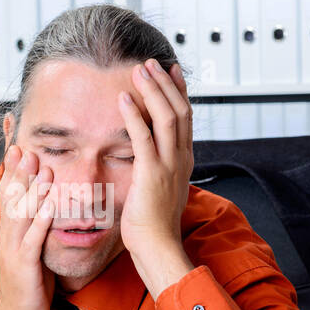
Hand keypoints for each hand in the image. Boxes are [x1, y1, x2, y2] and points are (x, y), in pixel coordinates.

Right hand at [0, 145, 55, 309]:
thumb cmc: (29, 285)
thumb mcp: (30, 251)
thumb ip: (36, 228)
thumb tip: (48, 206)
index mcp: (10, 232)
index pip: (10, 195)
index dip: (13, 171)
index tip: (19, 146)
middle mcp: (9, 237)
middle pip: (13, 199)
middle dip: (21, 172)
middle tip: (28, 147)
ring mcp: (14, 251)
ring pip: (22, 215)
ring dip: (32, 191)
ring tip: (41, 168)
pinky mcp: (24, 267)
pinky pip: (33, 241)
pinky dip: (41, 223)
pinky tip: (49, 207)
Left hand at [117, 59, 193, 259]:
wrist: (158, 247)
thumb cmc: (154, 225)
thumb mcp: (161, 190)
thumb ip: (159, 170)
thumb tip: (150, 159)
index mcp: (184, 161)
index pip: (186, 117)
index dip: (179, 91)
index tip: (171, 71)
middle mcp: (181, 159)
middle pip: (179, 110)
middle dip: (165, 83)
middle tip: (152, 63)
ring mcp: (169, 165)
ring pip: (166, 117)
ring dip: (152, 90)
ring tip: (139, 70)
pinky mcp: (152, 173)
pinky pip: (142, 136)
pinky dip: (134, 114)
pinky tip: (124, 98)